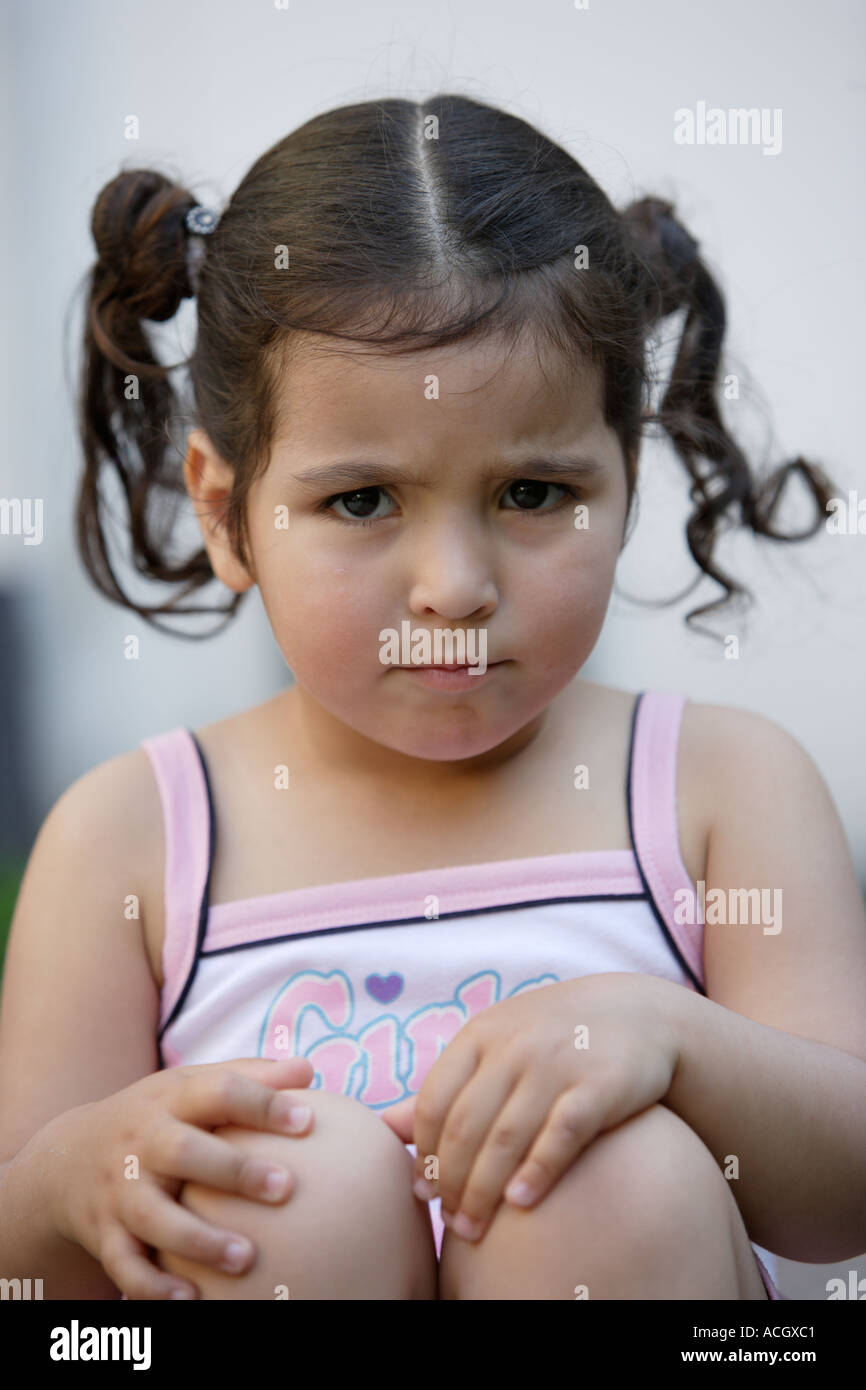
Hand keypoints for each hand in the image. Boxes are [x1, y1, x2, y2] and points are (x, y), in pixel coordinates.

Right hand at [49, 1056, 315, 1298]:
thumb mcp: (191, 1085)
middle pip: (183, 1153)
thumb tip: (307, 1070)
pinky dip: (153, 1286)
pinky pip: (125, 1265)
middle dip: (234, 1171)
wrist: (67, 1159)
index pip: (218, 1092)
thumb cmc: (157, 1118)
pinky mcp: (105, 1235)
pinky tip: (192, 1298)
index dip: (262, 1103)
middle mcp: (142, 1143)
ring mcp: (120, 1192)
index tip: (306, 1122)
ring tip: (246, 1257)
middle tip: (285, 1188)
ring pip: (154, 1217)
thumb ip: (249, 1077)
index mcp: (171, 1100)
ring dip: (199, 1240)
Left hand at [410, 972, 680, 1241]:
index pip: (433, 1103)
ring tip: (475, 1228)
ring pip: (506, 1136)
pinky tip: (522, 1202)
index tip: (425, 1194)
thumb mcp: (495, 1048)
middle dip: (451, 1182)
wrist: (639, 1014)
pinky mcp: (598, 1085)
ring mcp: (556, 1064)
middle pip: (465, 1127)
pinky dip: (537, 1169)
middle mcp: (514, 1047)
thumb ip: (446, 1088)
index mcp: (480, 1036)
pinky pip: (561, 1133)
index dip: (423, 1154)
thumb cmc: (553, 1039)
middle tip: (453, 1225)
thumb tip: (385, 1131)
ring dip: (485, 1189)